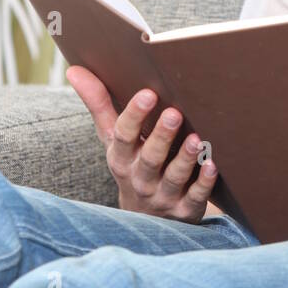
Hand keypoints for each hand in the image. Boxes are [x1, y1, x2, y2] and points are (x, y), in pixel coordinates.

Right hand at [65, 66, 222, 221]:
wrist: (144, 217)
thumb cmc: (130, 163)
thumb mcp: (111, 138)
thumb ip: (99, 104)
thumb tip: (74, 70)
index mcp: (122, 158)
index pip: (124, 136)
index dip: (134, 115)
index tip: (148, 93)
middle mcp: (140, 178)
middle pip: (151, 157)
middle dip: (161, 136)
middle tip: (174, 113)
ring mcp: (163, 196)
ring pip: (174, 177)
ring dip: (185, 159)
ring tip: (196, 139)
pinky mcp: (185, 209)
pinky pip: (195, 197)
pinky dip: (204, 183)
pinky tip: (212, 166)